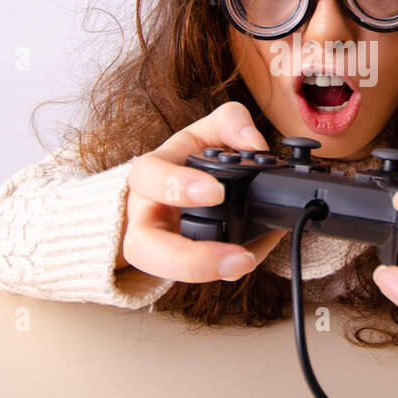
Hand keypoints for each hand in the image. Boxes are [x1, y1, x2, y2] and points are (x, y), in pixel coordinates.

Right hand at [119, 101, 287, 282]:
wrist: (170, 191)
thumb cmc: (184, 161)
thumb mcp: (204, 132)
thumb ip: (230, 122)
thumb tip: (254, 142)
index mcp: (148, 174)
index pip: (148, 176)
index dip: (176, 186)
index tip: (216, 191)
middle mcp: (144, 215)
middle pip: (143, 247)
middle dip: (188, 255)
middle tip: (238, 254)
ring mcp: (156, 246)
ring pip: (161, 270)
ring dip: (206, 271)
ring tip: (246, 263)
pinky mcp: (176, 266)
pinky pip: (196, 275)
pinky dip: (227, 269)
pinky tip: (252, 256)